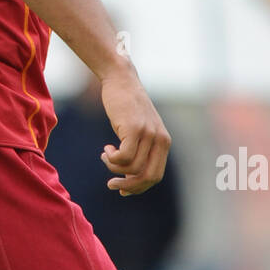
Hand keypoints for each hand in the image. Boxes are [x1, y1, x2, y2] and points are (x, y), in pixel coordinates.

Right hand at [99, 60, 170, 195]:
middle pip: (147, 177)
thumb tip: (129, 179)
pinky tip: (106, 149)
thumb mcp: (138, 130)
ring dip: (114, 167)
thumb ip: (140, 150)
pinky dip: (112, 159)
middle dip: (129, 185)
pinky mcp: (134, 128)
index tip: (122, 189)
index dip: (138, 187)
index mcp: (164, 142)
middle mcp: (160, 139)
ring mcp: (148, 134)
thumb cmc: (126, 107)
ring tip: (106, 155)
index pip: (155, 176)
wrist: (121, 80)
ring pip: (132, 168)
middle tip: (112, 184)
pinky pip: (124, 157)